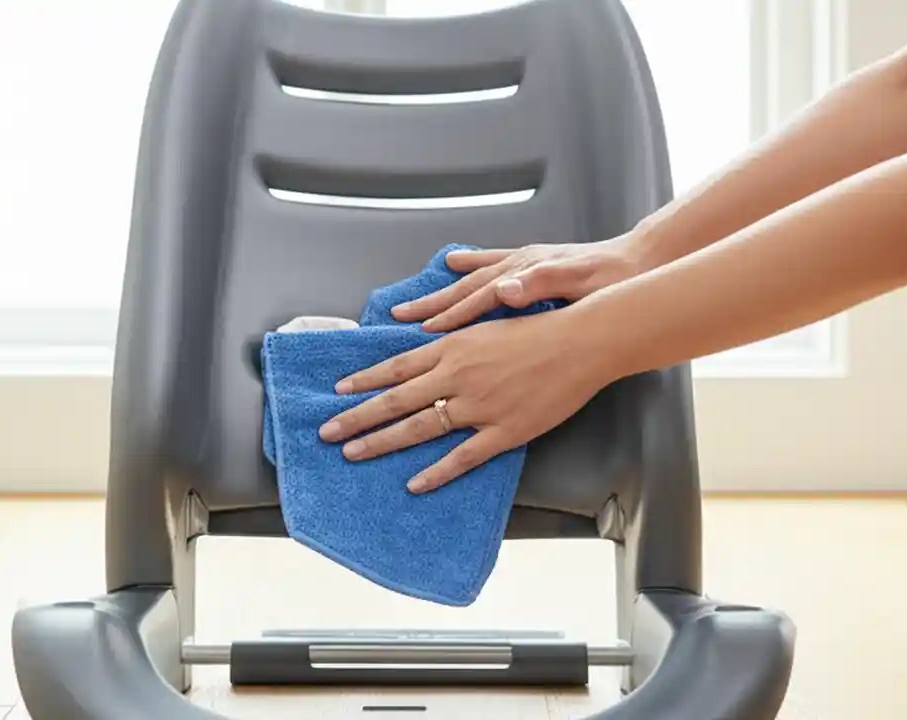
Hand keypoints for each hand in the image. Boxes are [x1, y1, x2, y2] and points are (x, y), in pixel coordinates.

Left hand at [317, 308, 611, 493]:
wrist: (580, 341)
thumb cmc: (538, 327)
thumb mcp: (486, 323)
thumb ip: (453, 338)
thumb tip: (423, 346)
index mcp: (453, 346)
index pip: (396, 367)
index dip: (364, 381)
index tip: (338, 392)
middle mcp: (458, 376)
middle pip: (396, 400)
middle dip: (357, 417)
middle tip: (327, 432)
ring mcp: (479, 406)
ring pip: (419, 428)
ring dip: (382, 442)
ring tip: (353, 454)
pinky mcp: (503, 431)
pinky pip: (462, 457)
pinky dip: (436, 472)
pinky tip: (414, 484)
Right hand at [391, 232, 647, 332]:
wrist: (639, 261)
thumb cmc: (612, 281)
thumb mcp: (580, 285)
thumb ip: (540, 284)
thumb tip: (503, 289)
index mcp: (527, 273)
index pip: (478, 299)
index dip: (449, 317)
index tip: (421, 332)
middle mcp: (519, 265)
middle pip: (465, 288)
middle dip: (431, 304)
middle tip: (398, 316)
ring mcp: (524, 262)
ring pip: (472, 278)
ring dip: (442, 290)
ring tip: (412, 300)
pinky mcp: (533, 261)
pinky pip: (490, 263)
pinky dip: (469, 264)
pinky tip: (452, 263)